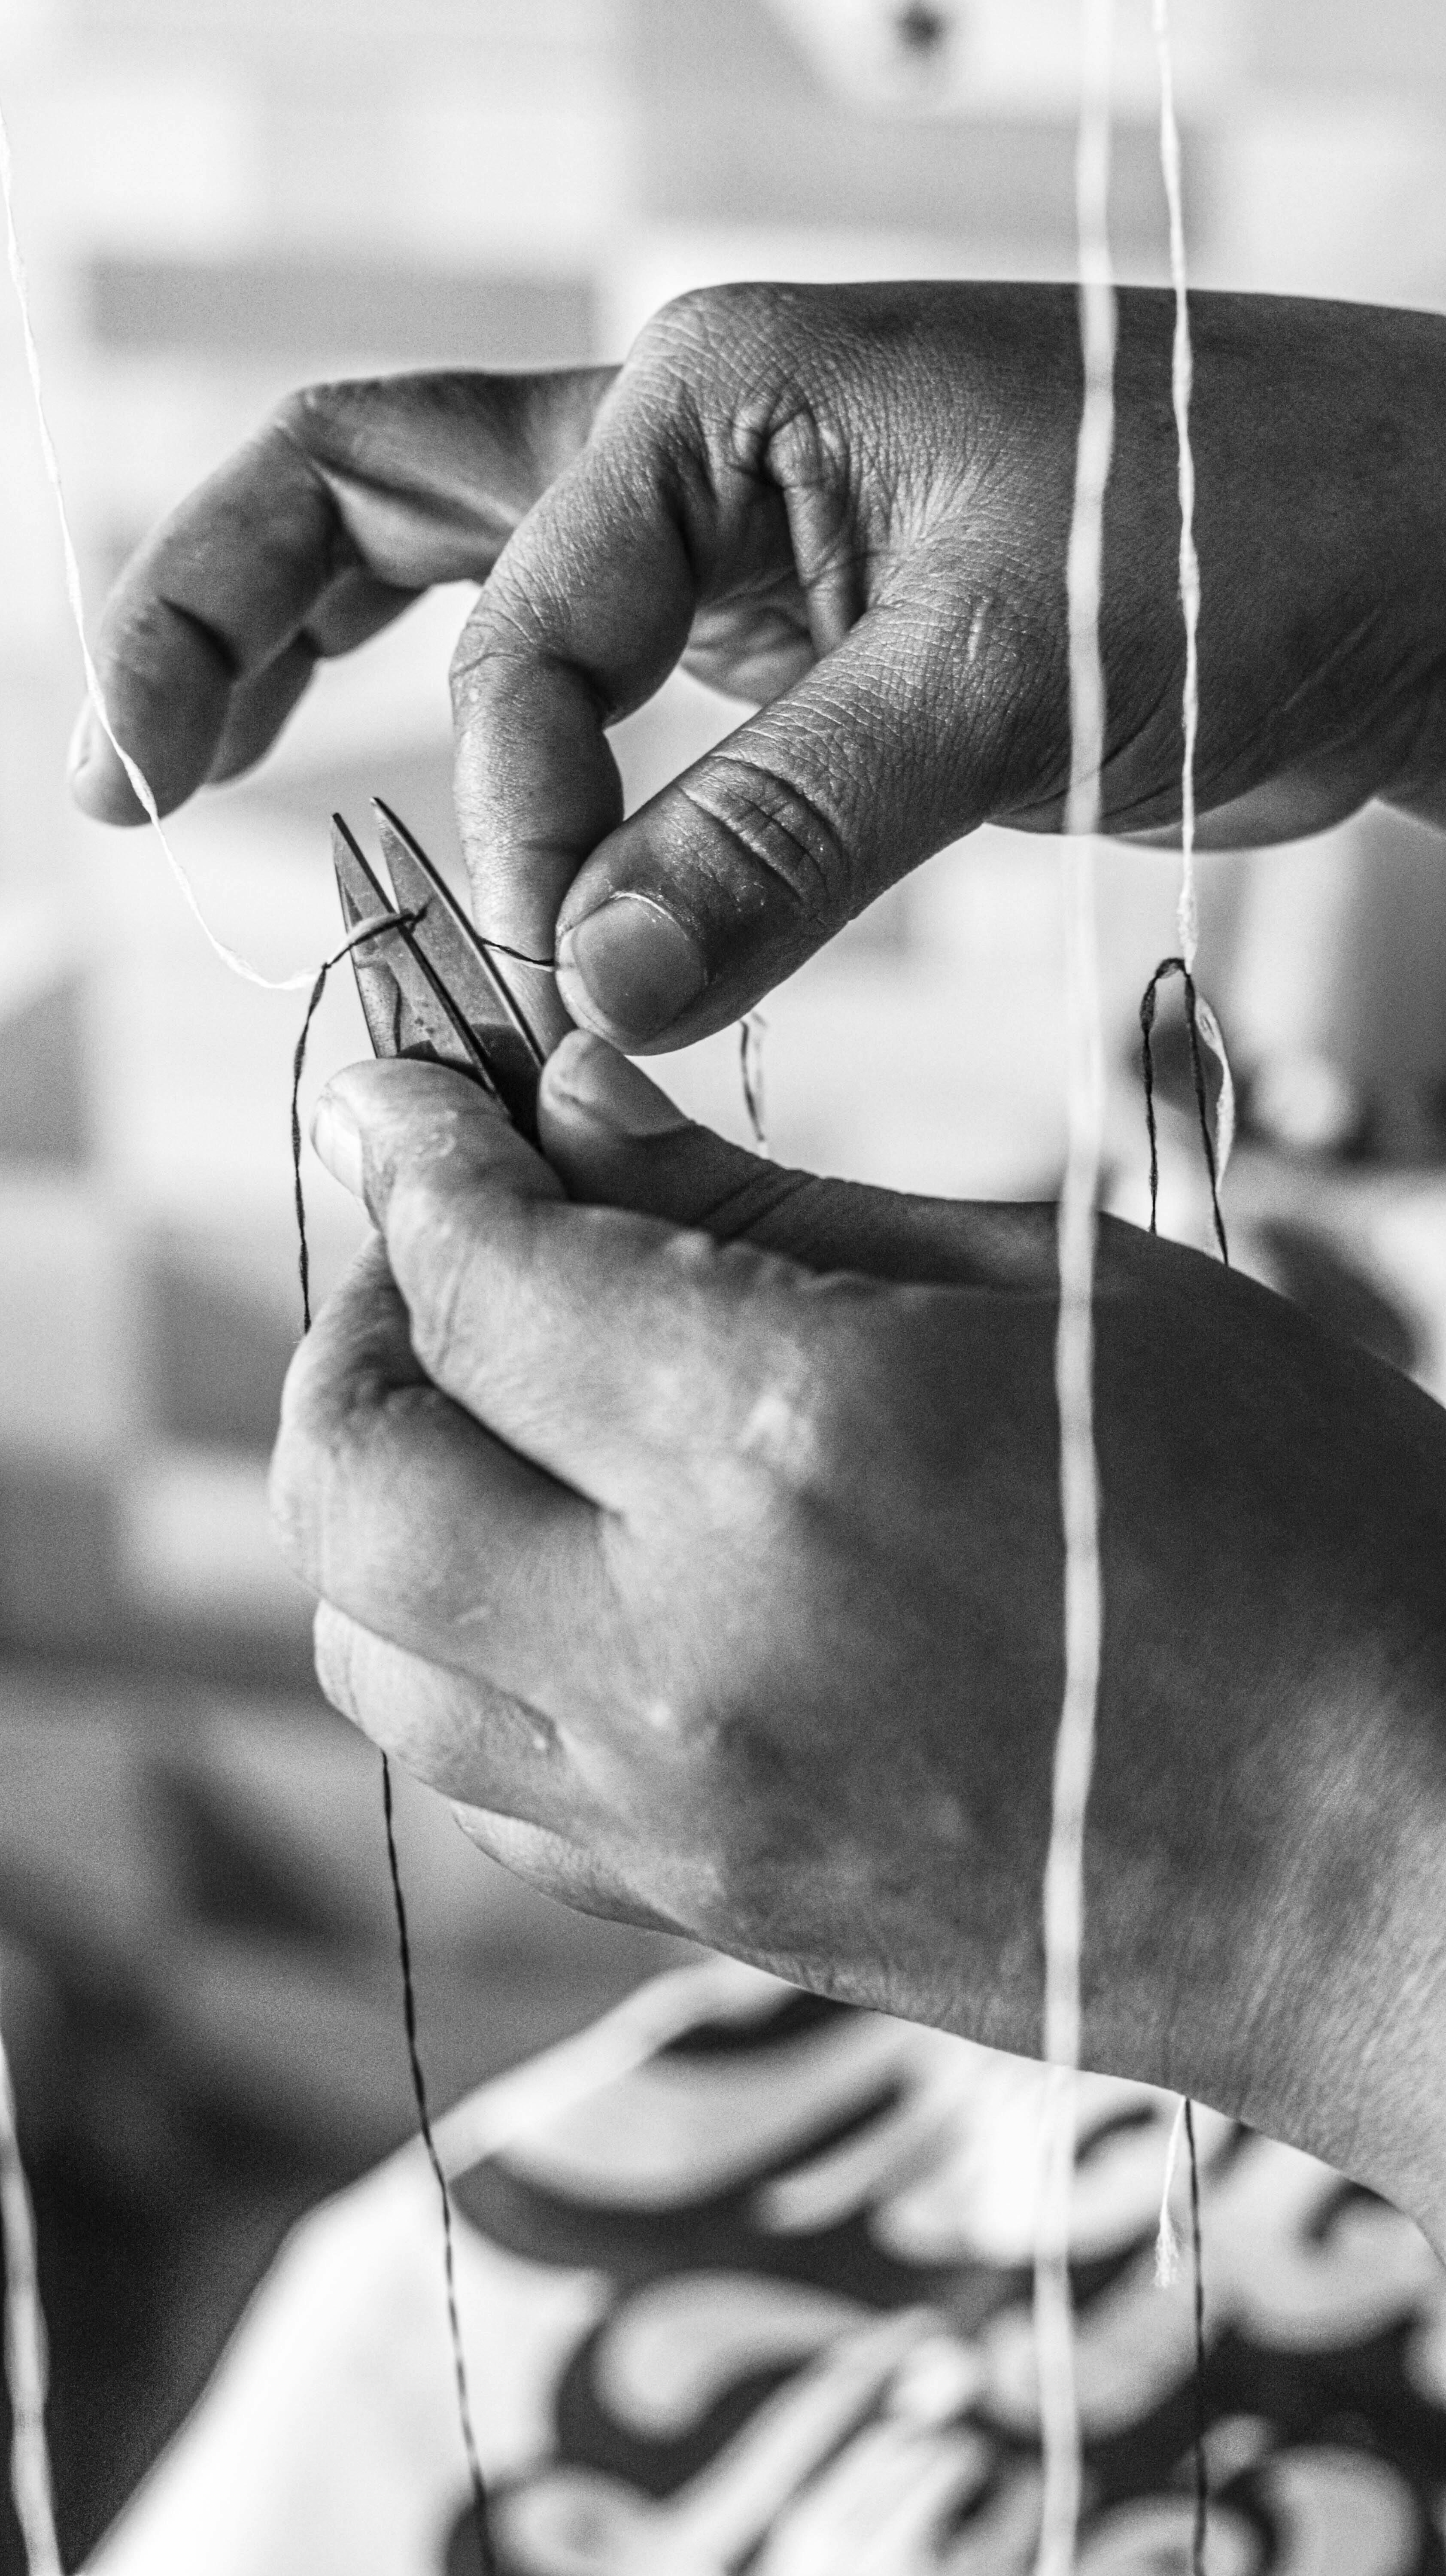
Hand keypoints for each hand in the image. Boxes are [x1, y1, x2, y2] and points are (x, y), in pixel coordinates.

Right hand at [75, 288, 1445, 1043]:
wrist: (1408, 561)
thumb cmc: (1253, 534)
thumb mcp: (1004, 676)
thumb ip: (787, 832)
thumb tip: (593, 989)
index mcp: (714, 399)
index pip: (520, 639)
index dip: (529, 823)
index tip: (588, 974)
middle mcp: (699, 454)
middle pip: (380, 491)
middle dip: (226, 611)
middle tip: (114, 769)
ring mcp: (742, 551)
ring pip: (470, 584)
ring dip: (320, 658)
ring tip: (184, 770)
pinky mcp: (800, 654)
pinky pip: (607, 697)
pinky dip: (521, 765)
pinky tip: (475, 843)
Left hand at [270, 1036, 1445, 2247]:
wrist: (1414, 1860)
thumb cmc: (1304, 1533)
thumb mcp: (1055, 1292)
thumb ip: (769, 1212)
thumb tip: (574, 1113)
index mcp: (784, 1446)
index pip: (472, 1271)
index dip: (411, 1149)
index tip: (404, 1086)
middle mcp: (681, 1649)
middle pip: (350, 1480)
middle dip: (355, 1328)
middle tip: (449, 1247)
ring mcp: (677, 1812)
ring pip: (374, 1654)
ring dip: (395, 1502)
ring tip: (508, 1413)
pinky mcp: (706, 1912)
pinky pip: (478, 1786)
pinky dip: (466, 1658)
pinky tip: (578, 1576)